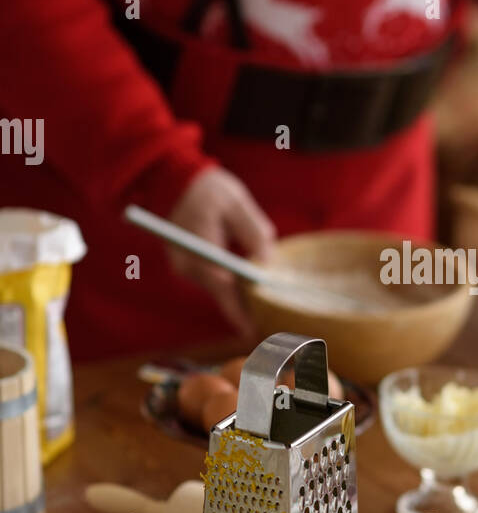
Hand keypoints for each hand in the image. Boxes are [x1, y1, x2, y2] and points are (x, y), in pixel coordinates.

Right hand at [167, 169, 275, 335]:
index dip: (236, 309)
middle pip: (219, 292)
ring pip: (216, 288)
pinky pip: (212, 281)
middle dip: (242, 309)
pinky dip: (229, 287)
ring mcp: (183, 266)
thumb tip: (266, 261)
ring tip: (259, 313)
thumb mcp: (237, 202)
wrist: (176, 183)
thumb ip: (253, 231)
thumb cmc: (210, 190)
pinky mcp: (186, 266)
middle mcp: (186, 261)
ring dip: (237, 296)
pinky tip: (248, 291)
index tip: (250, 330)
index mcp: (199, 243)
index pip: (220, 283)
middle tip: (263, 327)